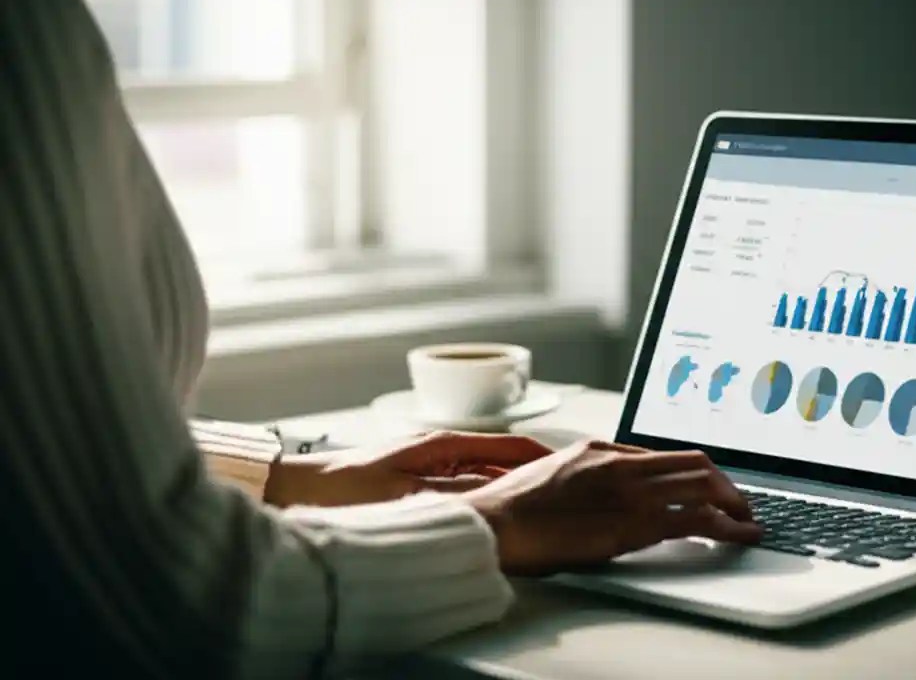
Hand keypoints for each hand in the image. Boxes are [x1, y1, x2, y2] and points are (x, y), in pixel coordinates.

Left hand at [265, 431, 553, 507]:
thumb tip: (501, 493)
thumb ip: (457, 492)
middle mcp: (444, 447)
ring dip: (514, 485)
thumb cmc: (346, 487)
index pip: (512, 444)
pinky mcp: (423, 476)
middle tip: (567, 490)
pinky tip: (498, 512)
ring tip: (542, 503)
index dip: (546, 455)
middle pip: (506, 458)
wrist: (301, 487)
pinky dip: (491, 493)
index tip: (574, 465)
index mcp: (446, 443)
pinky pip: (471, 483)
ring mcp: (434, 461)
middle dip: (537, 472)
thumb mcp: (408, 492)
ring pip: (490, 472)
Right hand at [462, 440, 761, 574]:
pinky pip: (695, 519)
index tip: (707, 486)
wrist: (497, 521)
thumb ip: (585, 476)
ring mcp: (632, 491)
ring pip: (704, 486)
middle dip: (725, 482)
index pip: (664, 454)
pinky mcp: (636, 523)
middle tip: (739, 502)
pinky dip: (726, 526)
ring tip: (748, 520)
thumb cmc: (514, 506)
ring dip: (734, 504)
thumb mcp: (554, 474)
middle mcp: (623, 463)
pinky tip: (739, 535)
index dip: (694, 472)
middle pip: (694, 462)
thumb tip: (601, 491)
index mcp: (602, 448)